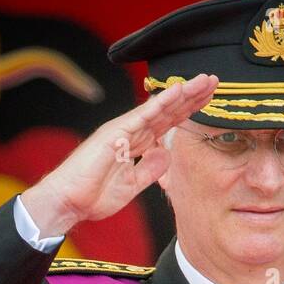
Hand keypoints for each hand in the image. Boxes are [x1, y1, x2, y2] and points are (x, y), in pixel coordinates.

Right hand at [20, 73, 218, 233]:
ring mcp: (123, 130)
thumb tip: (166, 155)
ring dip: (182, 94)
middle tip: (214, 81)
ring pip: (158, 108)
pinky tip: (177, 92)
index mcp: (136, 143)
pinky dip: (160, 103)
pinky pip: (142, 115)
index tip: (209, 101)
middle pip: (168, 111)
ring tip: (203, 81)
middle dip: (192, 97)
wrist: (68, 202)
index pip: (168, 123)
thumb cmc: (93, 195)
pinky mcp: (115, 133)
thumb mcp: (132, 185)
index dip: (188, 111)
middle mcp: (131, 131)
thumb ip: (150, 169)